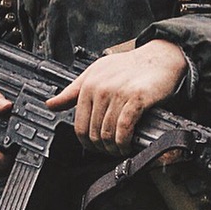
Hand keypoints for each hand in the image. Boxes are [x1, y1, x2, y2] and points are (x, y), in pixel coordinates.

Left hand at [45, 40, 186, 154]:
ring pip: (108, 133)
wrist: (160, 58)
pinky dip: (124, 142)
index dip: (86, 142)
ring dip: (113, 148)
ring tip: (118, 151)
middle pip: (93, 132)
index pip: (79, 125)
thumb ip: (72, 91)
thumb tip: (50, 104)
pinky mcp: (136, 99)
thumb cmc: (129, 67)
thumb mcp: (96, 73)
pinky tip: (126, 146)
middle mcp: (101, 89)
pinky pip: (124, 128)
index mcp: (88, 84)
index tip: (94, 148)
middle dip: (101, 148)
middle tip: (109, 152)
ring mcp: (118, 93)